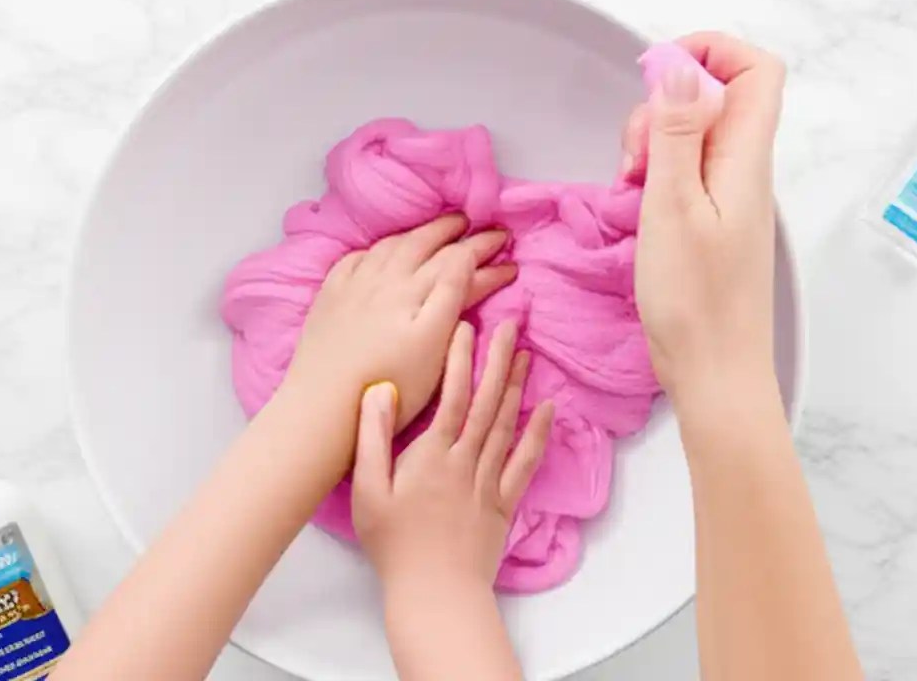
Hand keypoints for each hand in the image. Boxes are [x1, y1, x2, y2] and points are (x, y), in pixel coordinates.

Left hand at [284, 215, 515, 428]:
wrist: (324, 405)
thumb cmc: (390, 386)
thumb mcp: (434, 344)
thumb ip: (451, 295)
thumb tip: (465, 257)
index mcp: (415, 292)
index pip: (458, 263)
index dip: (487, 256)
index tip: (511, 256)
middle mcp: (386, 280)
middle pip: (426, 244)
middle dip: (458, 233)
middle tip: (482, 227)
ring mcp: (354, 286)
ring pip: (393, 246)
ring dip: (421, 233)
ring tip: (439, 229)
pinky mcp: (330, 298)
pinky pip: (355, 259)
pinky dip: (377, 249)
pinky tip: (381, 252)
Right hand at [351, 320, 554, 589]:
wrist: (435, 593)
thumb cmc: (394, 545)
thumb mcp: (368, 491)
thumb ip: (373, 438)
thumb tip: (381, 390)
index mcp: (431, 456)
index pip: (450, 396)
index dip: (460, 358)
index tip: (466, 326)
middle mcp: (465, 462)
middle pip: (485, 401)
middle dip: (497, 359)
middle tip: (510, 323)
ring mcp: (488, 482)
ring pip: (506, 425)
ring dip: (517, 386)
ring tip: (526, 353)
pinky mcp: (503, 504)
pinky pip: (524, 463)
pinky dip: (538, 434)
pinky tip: (548, 410)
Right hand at [622, 32, 785, 405]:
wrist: (716, 375)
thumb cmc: (695, 304)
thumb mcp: (672, 208)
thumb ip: (677, 134)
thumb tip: (681, 68)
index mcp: (745, 160)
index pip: (754, 70)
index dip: (710, 53)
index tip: (657, 76)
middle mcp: (744, 172)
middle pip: (714, 98)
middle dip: (664, 107)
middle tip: (636, 156)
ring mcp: (729, 197)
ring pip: (693, 137)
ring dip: (654, 146)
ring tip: (631, 186)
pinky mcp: (712, 222)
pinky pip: (686, 174)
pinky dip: (655, 178)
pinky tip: (637, 207)